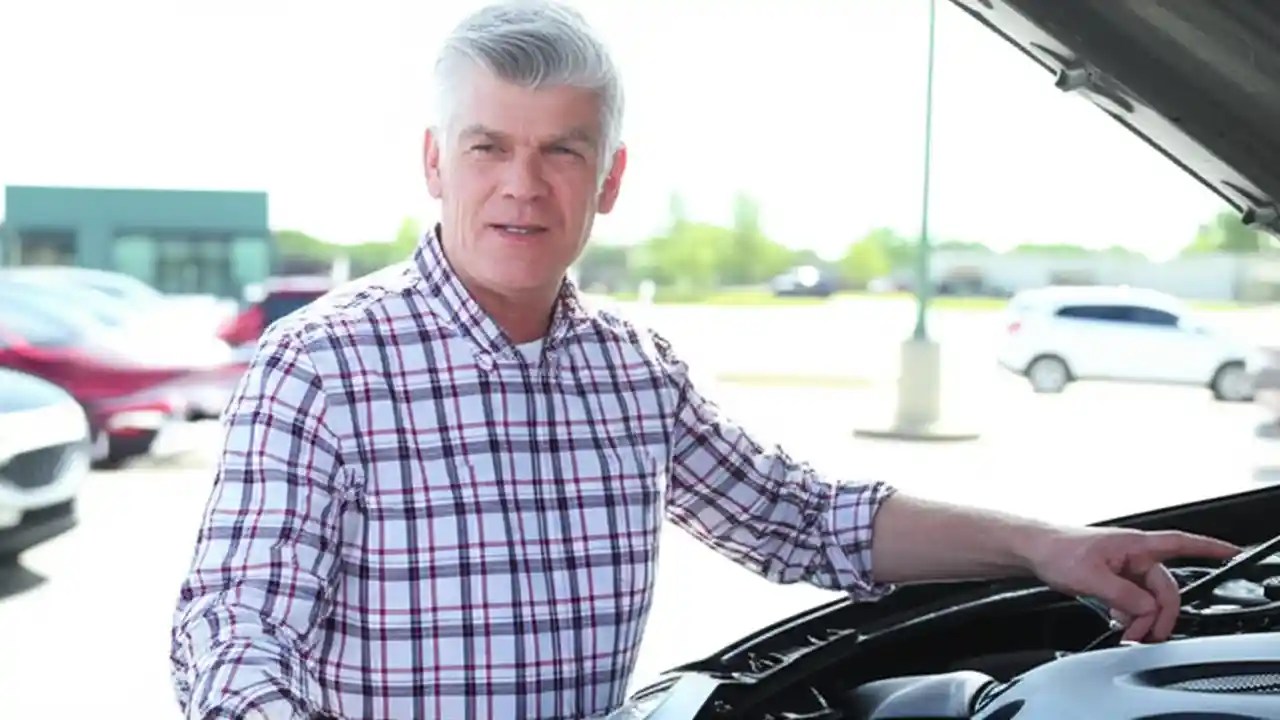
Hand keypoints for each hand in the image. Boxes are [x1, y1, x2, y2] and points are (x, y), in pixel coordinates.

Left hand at [1024, 526, 1239, 642]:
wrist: (1033, 550)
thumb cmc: (1057, 551)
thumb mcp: (1090, 577)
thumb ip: (1123, 596)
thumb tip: (1146, 610)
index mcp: (1135, 545)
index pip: (1181, 544)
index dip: (1210, 548)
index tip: (1232, 553)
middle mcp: (1134, 554)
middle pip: (1165, 588)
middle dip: (1159, 615)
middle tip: (1145, 636)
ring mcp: (1125, 567)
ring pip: (1149, 598)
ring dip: (1143, 618)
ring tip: (1127, 633)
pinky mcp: (1115, 578)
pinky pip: (1134, 600)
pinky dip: (1131, 615)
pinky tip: (1119, 623)